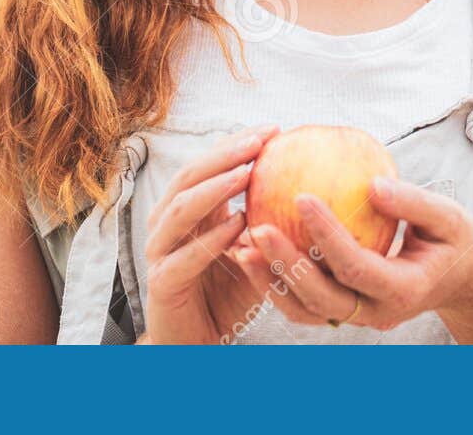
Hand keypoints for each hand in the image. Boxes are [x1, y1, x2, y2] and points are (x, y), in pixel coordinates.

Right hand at [140, 124, 278, 343]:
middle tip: (259, 142)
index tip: (274, 129)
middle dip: (224, 155)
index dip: (237, 143)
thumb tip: (312, 185)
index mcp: (187, 210)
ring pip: (180, 210)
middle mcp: (167, 225)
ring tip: (246, 173)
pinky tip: (238, 225)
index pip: (208, 165)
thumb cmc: (228, 294)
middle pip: (189, 177)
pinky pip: (185, 257)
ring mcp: (159, 252)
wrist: (194, 343)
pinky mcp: (162, 283)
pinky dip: (211, 239)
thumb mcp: (254, 252)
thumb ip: (267, 220)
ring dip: (214, 189)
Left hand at [231, 176, 472, 333]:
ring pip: (306, 310)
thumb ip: (413, 203)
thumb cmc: (453, 240)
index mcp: (403, 290)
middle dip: (286, 265)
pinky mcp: (344, 310)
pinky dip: (277, 280)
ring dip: (271, 280)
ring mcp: (358, 316)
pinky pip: (304, 302)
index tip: (302, 196)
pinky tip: (254, 248)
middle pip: (322, 298)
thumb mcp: (448, 217)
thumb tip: (371, 183)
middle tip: (257, 227)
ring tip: (242, 245)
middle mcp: (377, 311)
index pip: (356, 266)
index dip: (327, 234)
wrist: (460, 278)